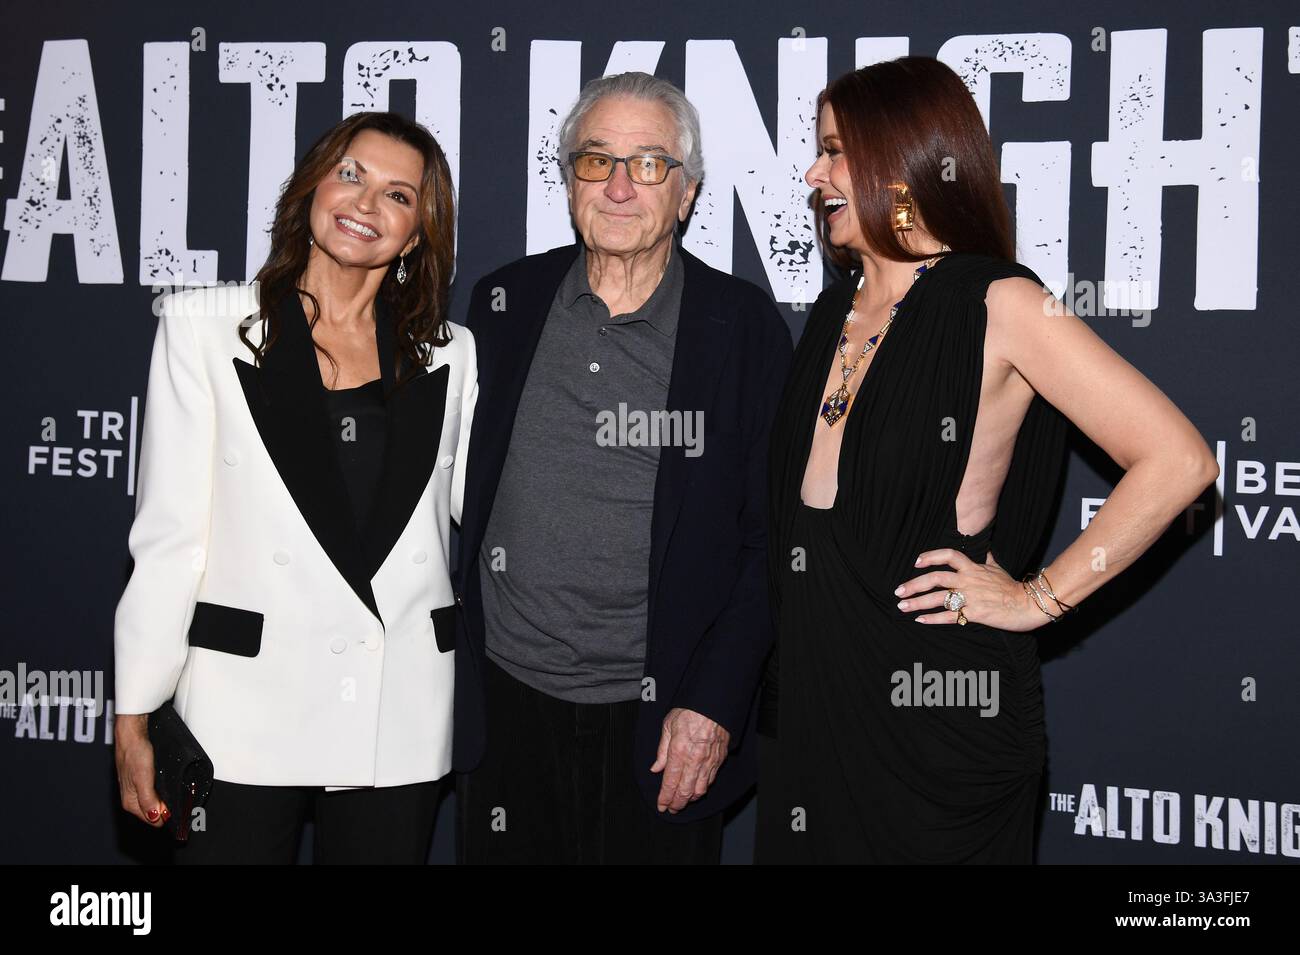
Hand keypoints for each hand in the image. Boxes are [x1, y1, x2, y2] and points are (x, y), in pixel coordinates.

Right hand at [115, 714, 169, 827]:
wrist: (132, 733)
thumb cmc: (135, 752)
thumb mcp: (143, 778)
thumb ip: (148, 800)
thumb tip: (155, 817)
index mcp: (130, 802)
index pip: (154, 821)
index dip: (167, 814)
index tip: (178, 805)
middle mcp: (132, 798)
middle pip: (155, 812)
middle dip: (167, 806)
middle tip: (178, 793)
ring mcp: (136, 789)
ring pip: (156, 802)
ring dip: (166, 797)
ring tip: (172, 785)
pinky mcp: (141, 780)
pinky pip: (155, 792)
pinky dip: (163, 789)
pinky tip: (166, 781)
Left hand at [650, 707, 729, 813]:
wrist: (713, 703)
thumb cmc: (690, 711)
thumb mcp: (668, 726)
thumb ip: (661, 751)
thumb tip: (656, 768)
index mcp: (678, 752)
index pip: (670, 783)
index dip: (665, 798)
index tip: (661, 805)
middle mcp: (694, 760)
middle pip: (685, 791)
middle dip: (676, 804)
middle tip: (671, 808)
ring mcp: (708, 761)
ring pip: (700, 790)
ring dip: (690, 799)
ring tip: (682, 802)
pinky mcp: (718, 760)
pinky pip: (710, 780)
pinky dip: (702, 789)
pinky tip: (696, 790)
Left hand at [894, 548, 1046, 632]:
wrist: (1028, 604)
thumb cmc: (1012, 587)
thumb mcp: (998, 568)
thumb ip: (986, 558)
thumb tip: (984, 548)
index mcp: (973, 568)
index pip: (949, 555)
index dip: (931, 556)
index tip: (916, 562)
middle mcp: (969, 580)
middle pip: (936, 578)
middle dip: (914, 584)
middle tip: (898, 590)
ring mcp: (971, 597)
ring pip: (938, 598)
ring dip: (917, 602)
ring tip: (902, 606)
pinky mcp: (975, 614)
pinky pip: (949, 616)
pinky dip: (933, 618)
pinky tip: (920, 620)